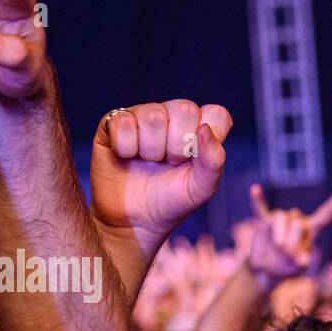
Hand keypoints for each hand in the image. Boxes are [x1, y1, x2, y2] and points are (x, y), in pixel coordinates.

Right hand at [91, 100, 233, 255]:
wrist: (133, 221)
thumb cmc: (170, 202)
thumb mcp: (200, 188)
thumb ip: (213, 161)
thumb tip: (205, 128)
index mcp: (200, 130)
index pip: (216, 114)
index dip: (208, 137)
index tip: (194, 160)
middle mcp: (173, 117)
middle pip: (185, 109)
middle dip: (177, 146)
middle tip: (169, 164)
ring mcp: (144, 116)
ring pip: (154, 115)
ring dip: (151, 149)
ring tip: (147, 162)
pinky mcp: (115, 121)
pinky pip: (124, 122)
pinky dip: (126, 147)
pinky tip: (126, 157)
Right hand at [247, 184, 331, 285]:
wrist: (267, 270)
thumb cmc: (287, 267)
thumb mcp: (298, 269)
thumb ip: (302, 263)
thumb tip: (303, 261)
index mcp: (310, 230)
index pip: (324, 215)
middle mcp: (296, 221)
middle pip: (298, 222)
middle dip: (293, 240)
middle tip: (288, 254)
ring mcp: (280, 221)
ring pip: (281, 217)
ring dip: (279, 234)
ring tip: (278, 247)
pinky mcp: (264, 223)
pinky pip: (260, 209)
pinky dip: (258, 200)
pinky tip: (255, 189)